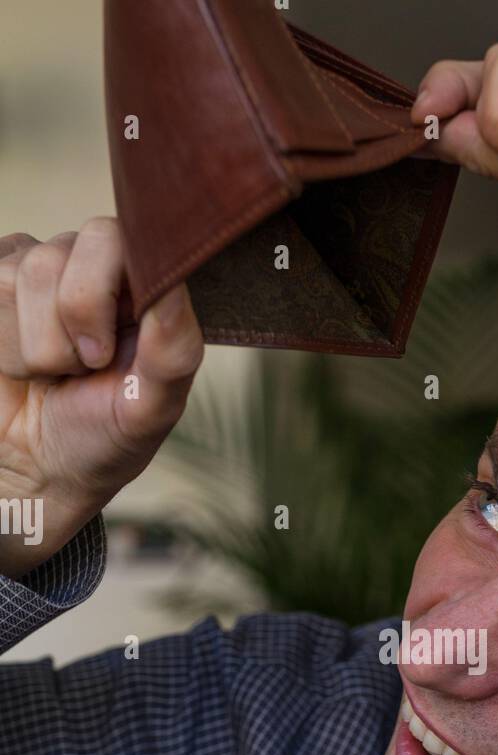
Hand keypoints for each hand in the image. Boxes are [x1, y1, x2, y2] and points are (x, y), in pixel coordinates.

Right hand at [0, 217, 203, 576]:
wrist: (37, 471)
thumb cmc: (102, 439)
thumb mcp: (150, 410)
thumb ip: (174, 351)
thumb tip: (176, 285)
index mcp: (140, 289)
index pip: (120, 237)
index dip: (100, 290)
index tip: (102, 354)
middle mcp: (92, 269)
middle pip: (62, 250)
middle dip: (67, 324)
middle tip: (83, 368)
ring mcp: (39, 272)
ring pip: (20, 274)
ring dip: (36, 346)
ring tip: (54, 374)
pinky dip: (4, 344)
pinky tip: (22, 365)